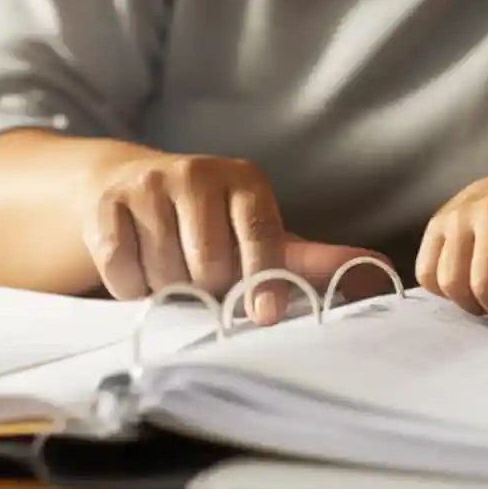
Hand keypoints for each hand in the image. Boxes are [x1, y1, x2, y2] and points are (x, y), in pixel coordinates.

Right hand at [81, 152, 385, 322]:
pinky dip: (131, 287)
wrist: (132, 188)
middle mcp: (198, 173)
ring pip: (166, 271)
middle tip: (205, 283)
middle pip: (209, 263)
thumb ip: (312, 260)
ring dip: (169, 289)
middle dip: (208, 289)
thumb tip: (380, 273)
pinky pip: (122, 270)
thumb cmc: (212, 225)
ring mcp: (150, 184)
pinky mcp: (108, 203)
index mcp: (246, 182)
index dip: (263, 277)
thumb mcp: (262, 237)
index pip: (260, 233)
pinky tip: (139, 269)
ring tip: (174, 272)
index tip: (264, 315)